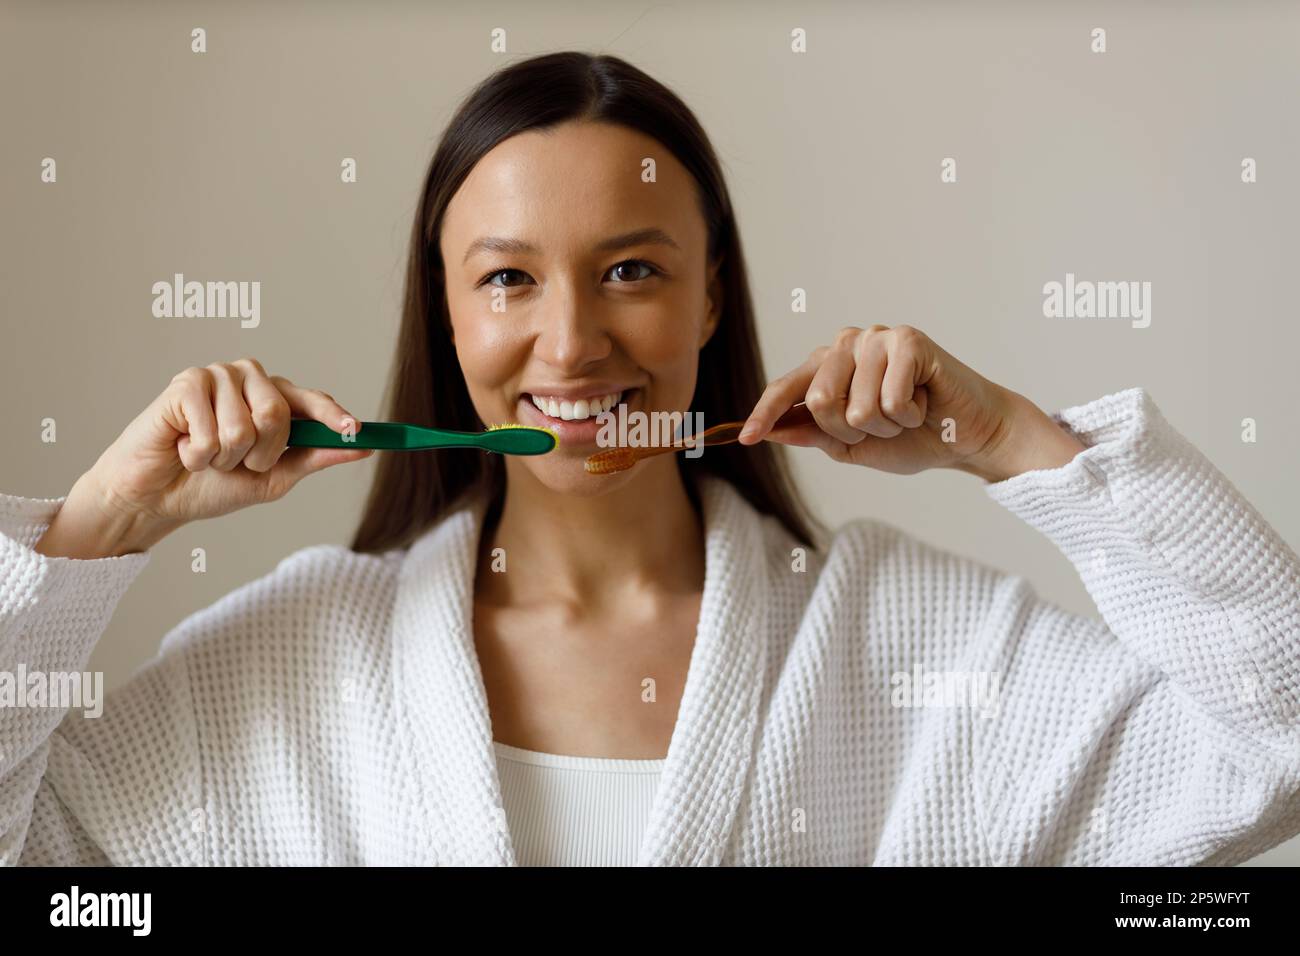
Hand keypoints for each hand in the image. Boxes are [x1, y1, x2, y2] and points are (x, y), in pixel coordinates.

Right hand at [35, 358, 370, 558]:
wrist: (157, 498)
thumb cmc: (213, 484)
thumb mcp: (273, 477)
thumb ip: (316, 458)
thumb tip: (364, 447)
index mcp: (275, 397)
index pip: (312, 401)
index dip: (334, 415)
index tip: (356, 431)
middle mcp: (250, 379)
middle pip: (278, 415)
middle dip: (259, 454)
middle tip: (234, 462)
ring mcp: (218, 376)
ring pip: (243, 427)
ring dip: (224, 458)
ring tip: (205, 456)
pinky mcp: (186, 383)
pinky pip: (210, 431)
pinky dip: (198, 455)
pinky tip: (183, 450)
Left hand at [738, 325, 1085, 481]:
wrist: (969, 436)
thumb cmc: (913, 437)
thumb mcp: (853, 446)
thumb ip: (814, 434)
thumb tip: (772, 430)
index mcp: (829, 365)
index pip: (787, 387)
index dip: (765, 414)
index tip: (744, 439)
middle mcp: (848, 344)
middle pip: (821, 402)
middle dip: (853, 432)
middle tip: (885, 426)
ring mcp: (877, 338)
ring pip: (856, 407)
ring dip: (886, 426)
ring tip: (907, 414)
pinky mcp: (909, 340)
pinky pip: (888, 399)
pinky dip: (908, 415)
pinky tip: (924, 403)